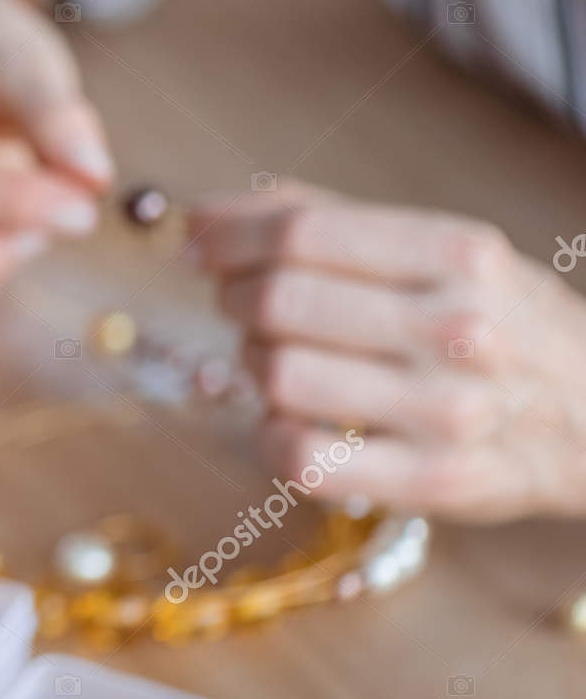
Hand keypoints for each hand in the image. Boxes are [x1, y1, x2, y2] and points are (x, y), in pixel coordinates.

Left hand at [191, 181, 585, 520]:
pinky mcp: (432, 481)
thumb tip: (207, 217)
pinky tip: (291, 421)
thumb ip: (328, 221)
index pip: (301, 232)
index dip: (228, 237)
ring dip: (254, 364)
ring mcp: (448, 411)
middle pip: (279, 299)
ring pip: (280, 375)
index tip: (202, 245)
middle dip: (233, 296)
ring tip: (278, 360)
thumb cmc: (496, 324)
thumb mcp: (441, 251)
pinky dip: (271, 434)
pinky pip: (299, 456)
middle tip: (237, 301)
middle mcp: (460, 330)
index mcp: (459, 254)